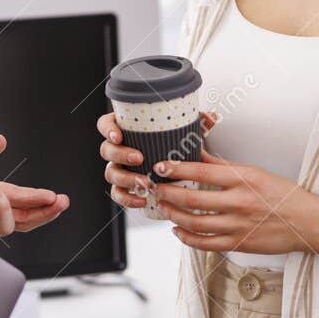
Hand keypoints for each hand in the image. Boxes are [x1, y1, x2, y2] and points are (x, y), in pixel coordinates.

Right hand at [98, 110, 216, 210]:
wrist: (179, 170)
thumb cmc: (175, 145)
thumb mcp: (185, 132)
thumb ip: (196, 122)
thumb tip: (213, 117)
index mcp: (126, 129)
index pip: (105, 124)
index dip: (107, 129)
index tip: (119, 135)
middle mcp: (119, 148)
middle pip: (107, 150)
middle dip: (121, 154)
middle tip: (139, 158)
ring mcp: (119, 168)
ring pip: (111, 173)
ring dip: (126, 179)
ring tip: (146, 183)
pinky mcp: (125, 187)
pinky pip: (118, 194)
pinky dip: (128, 198)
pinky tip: (142, 200)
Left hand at [146, 148, 318, 253]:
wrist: (307, 222)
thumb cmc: (283, 194)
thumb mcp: (255, 172)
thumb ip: (224, 167)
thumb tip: (198, 155)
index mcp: (243, 180)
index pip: (201, 173)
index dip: (176, 170)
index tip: (160, 167)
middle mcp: (239, 203)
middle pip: (192, 199)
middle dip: (167, 193)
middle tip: (154, 187)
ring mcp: (238, 226)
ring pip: (194, 222)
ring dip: (173, 214)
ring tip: (163, 206)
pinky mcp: (238, 244)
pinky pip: (205, 243)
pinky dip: (186, 238)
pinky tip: (178, 230)